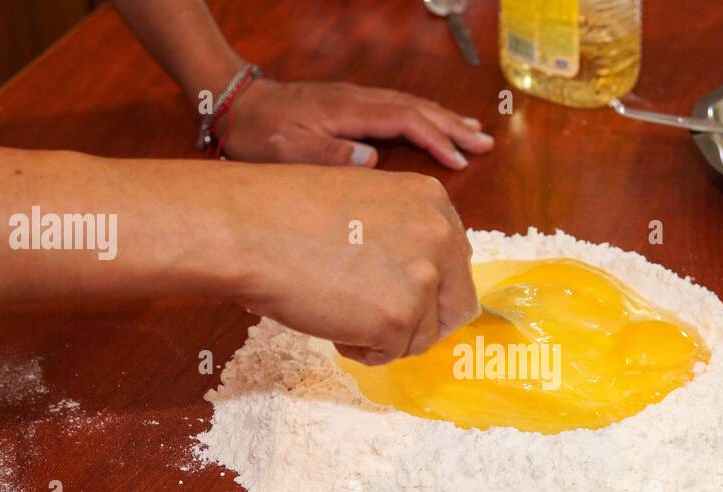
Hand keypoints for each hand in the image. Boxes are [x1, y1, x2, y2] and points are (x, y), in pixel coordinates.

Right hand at [213, 164, 478, 364]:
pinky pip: (391, 354)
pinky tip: (332, 323)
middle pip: (456, 305)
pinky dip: (362, 349)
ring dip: (386, 336)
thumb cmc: (287, 213)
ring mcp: (423, 279)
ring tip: (339, 311)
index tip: (400, 296)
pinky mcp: (398, 319)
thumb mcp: (366, 204)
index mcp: (433, 202)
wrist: (249, 229)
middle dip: (422, 321)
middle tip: (380, 322)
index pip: (456, 264)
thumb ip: (403, 235)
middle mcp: (440, 236)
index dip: (428, 289)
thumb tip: (419, 280)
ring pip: (423, 336)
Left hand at [221, 79, 493, 169]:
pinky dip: (425, 116)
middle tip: (485, 144)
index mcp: (349, 111)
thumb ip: (328, 155)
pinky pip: (399, 107)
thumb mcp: (287, 149)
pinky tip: (434, 123)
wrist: (236, 104)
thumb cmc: (260, 133)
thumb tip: (371, 160)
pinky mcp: (352, 105)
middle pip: (417, 109)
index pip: (405, 121)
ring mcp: (357, 100)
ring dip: (444, 119)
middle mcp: (359, 100)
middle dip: (453, 127)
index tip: (459, 160)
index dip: (435, 140)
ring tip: (474, 133)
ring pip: (411, 105)